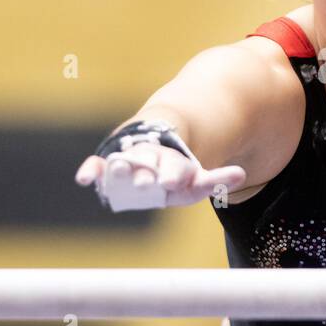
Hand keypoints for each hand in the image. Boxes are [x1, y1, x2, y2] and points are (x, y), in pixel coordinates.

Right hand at [74, 144, 245, 212]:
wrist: (156, 144)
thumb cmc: (177, 171)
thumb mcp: (197, 179)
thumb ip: (216, 180)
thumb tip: (241, 174)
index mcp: (173, 160)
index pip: (174, 166)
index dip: (172, 173)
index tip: (170, 180)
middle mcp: (149, 156)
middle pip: (147, 163)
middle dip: (146, 173)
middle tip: (145, 182)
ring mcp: (128, 159)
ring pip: (123, 162)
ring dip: (119, 168)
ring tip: (114, 172)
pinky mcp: (109, 164)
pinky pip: (98, 166)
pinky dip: (92, 170)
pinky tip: (84, 178)